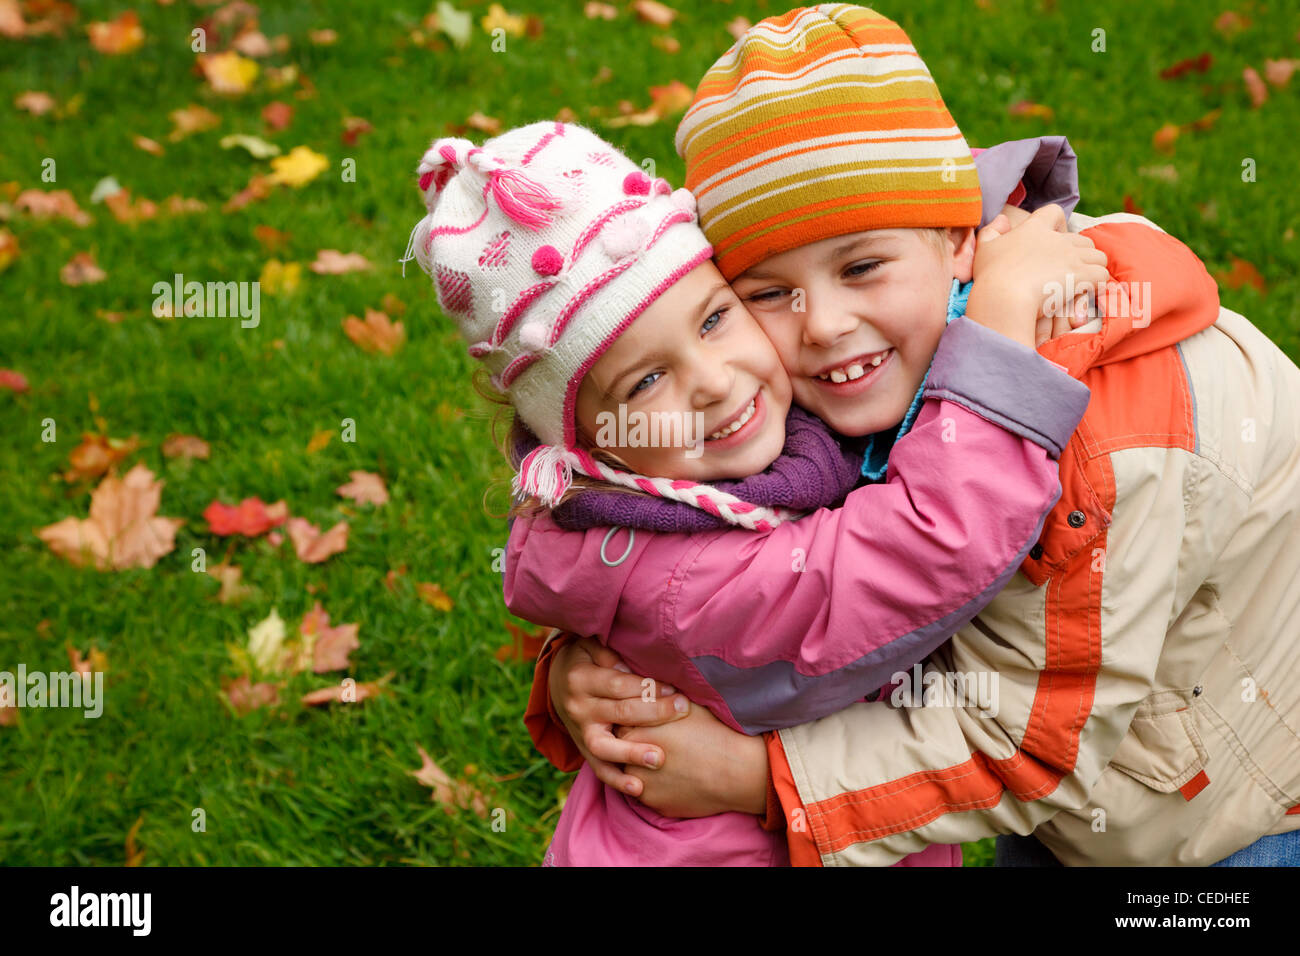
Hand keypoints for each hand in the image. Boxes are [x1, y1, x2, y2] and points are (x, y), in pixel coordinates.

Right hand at [549, 636, 688, 797]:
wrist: (555, 682)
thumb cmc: (584, 660)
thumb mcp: (590, 646)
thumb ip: (611, 654)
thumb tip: (633, 668)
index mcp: (581, 678)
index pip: (619, 685)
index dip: (647, 687)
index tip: (674, 688)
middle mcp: (578, 707)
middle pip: (620, 713)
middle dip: (654, 712)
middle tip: (683, 710)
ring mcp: (580, 732)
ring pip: (605, 747)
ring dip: (632, 754)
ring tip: (658, 759)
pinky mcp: (583, 749)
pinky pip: (598, 768)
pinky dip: (617, 780)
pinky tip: (638, 788)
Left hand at [619, 706, 769, 817]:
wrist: (737, 770)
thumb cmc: (713, 731)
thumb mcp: (683, 704)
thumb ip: (656, 698)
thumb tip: (644, 686)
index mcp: (633, 730)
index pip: (618, 722)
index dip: (632, 719)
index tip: (643, 718)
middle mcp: (629, 760)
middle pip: (619, 750)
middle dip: (633, 744)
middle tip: (654, 740)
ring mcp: (641, 786)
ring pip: (632, 775)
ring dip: (642, 768)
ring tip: (668, 760)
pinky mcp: (654, 805)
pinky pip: (650, 793)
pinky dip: (659, 786)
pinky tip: (677, 777)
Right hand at [966, 204, 1109, 348]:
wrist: (1004, 297)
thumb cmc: (991, 275)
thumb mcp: (984, 248)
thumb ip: (993, 230)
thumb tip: (1003, 219)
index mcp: (1034, 229)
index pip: (1054, 212)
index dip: (1058, 224)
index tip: (1054, 239)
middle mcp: (1058, 240)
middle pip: (1084, 240)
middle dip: (1081, 254)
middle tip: (1069, 271)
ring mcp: (1072, 257)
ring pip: (1098, 257)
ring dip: (1093, 269)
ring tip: (1082, 284)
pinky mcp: (1082, 276)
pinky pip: (1103, 276)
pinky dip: (1098, 285)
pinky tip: (1088, 293)